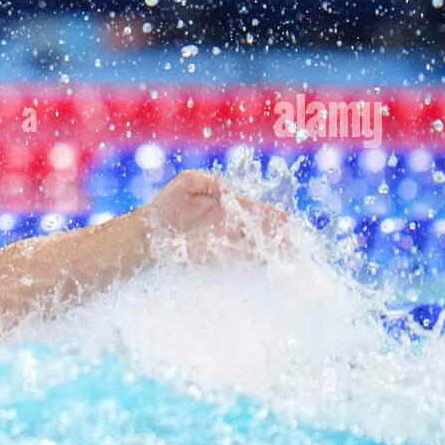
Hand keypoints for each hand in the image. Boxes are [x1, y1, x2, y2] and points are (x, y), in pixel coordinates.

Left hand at [145, 171, 287, 262]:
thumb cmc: (166, 204)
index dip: (272, 217)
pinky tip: (267, 263)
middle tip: (298, 243)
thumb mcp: (190, 182)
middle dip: (278, 236)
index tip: (288, 223)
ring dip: (271, 250)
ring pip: (252, 246)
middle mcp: (227, 225)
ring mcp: (221, 242)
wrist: (146, 232)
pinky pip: (236, 259)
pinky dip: (251, 261)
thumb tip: (233, 191)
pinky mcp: (212, 257)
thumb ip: (214, 183)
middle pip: (259, 231)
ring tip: (290, 255)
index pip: (255, 211)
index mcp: (226, 206)